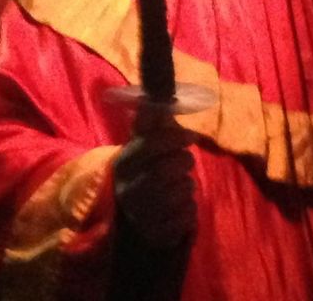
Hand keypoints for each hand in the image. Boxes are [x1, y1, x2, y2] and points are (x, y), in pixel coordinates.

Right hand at [112, 104, 195, 248]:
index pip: (151, 144)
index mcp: (122, 163)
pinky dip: (190, 210)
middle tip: (184, 161)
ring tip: (179, 184)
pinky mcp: (157, 234)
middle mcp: (127, 189)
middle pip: (167, 169)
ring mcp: (141, 215)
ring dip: (188, 186)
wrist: (134, 214)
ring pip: (180, 193)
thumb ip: (150, 116)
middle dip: (183, 161)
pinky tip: (180, 205)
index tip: (190, 135)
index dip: (175, 137)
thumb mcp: (142, 142)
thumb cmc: (144, 168)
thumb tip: (155, 79)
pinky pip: (187, 217)